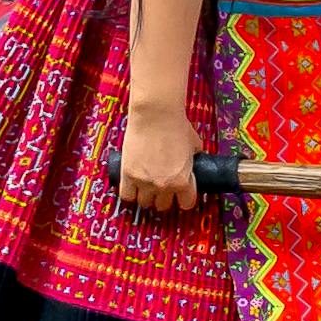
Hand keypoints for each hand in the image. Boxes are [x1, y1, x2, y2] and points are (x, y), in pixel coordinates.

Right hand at [116, 96, 204, 221]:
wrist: (155, 115)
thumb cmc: (176, 126)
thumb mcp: (194, 145)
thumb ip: (193, 159)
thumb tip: (193, 161)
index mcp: (183, 181)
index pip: (186, 204)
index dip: (184, 199)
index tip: (181, 194)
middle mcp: (164, 186)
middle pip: (163, 206)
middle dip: (164, 198)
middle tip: (162, 188)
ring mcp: (144, 182)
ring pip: (144, 203)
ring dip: (146, 196)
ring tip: (146, 186)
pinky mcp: (127, 175)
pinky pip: (126, 196)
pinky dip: (130, 193)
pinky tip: (133, 186)